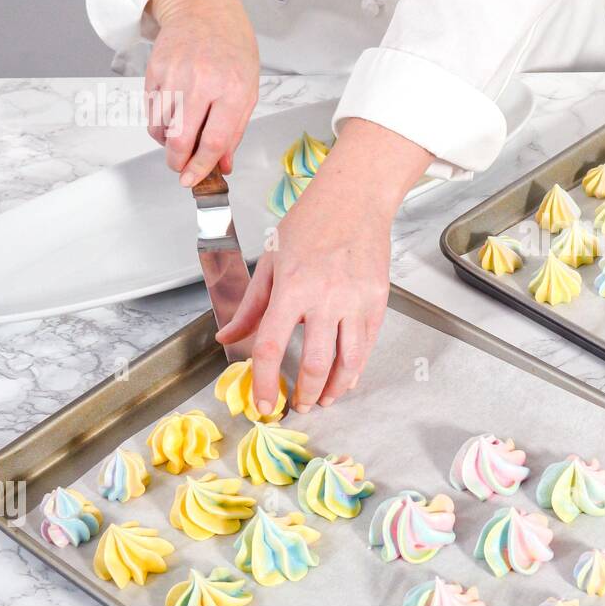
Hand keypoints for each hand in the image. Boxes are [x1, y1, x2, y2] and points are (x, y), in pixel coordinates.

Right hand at [145, 0, 258, 185]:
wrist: (203, 9)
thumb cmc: (232, 48)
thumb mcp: (248, 89)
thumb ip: (234, 130)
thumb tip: (222, 165)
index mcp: (233, 90)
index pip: (213, 141)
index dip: (201, 167)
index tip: (193, 180)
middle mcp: (203, 82)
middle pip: (180, 139)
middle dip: (177, 163)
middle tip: (180, 169)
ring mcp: (175, 75)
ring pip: (161, 128)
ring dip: (167, 144)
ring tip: (180, 139)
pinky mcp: (154, 70)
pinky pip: (152, 111)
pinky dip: (159, 125)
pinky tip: (172, 120)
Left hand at [216, 118, 432, 412]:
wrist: (356, 199)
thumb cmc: (310, 222)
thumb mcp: (270, 259)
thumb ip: (250, 305)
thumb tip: (227, 337)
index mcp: (291, 287)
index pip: (272, 347)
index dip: (266, 383)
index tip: (266, 403)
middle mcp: (325, 297)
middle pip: (314, 363)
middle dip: (305, 394)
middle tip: (298, 406)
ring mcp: (355, 300)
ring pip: (347, 361)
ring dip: (334, 389)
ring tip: (323, 400)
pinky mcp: (377, 301)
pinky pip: (367, 345)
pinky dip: (356, 369)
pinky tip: (346, 380)